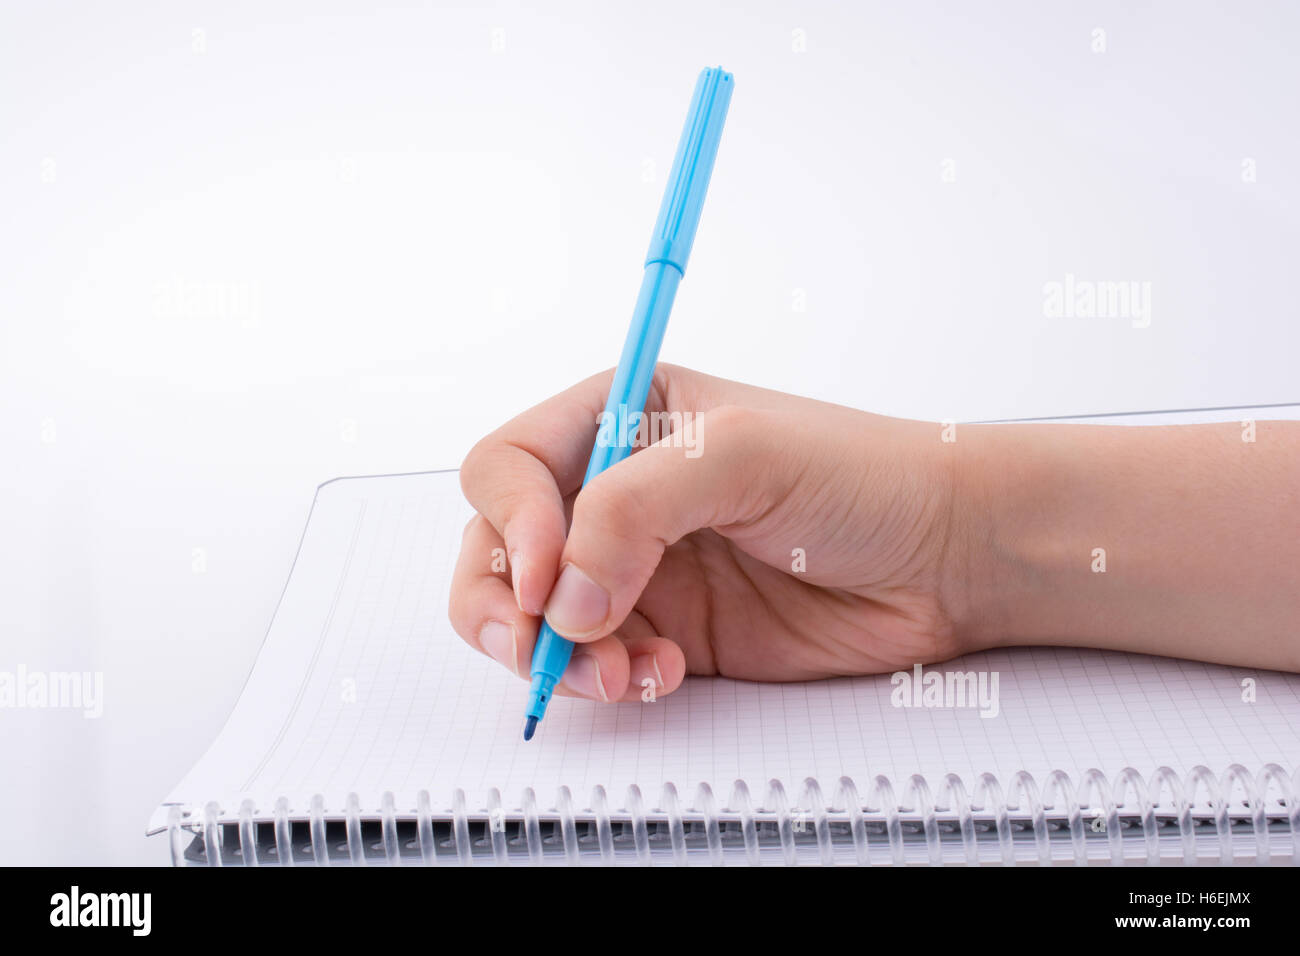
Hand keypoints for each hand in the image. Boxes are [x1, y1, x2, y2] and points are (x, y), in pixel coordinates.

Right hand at [449, 364, 968, 702]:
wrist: (944, 557)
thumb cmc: (861, 474)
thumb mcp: (739, 455)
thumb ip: (631, 510)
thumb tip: (559, 600)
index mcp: (617, 417)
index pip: (506, 465)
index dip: (509, 521)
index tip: (546, 577)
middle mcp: (613, 491)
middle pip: (497, 549)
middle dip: (506, 605)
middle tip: (542, 646)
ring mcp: (635, 566)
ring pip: (535, 618)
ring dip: (555, 656)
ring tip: (617, 671)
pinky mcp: (665, 629)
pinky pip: (594, 662)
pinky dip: (608, 678)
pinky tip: (662, 673)